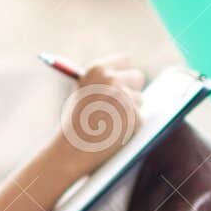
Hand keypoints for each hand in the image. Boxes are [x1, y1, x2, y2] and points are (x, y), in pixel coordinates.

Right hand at [50, 54, 144, 180]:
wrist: (70, 150)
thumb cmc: (74, 123)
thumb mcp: (82, 93)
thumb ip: (103, 82)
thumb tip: (127, 78)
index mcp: (97, 69)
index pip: (125, 60)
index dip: (123, 72)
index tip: (122, 81)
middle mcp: (112, 79)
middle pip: (138, 77)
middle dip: (131, 89)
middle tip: (120, 103)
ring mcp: (125, 98)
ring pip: (139, 99)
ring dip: (129, 110)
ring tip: (109, 123)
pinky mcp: (135, 117)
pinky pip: (139, 117)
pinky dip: (130, 125)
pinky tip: (114, 132)